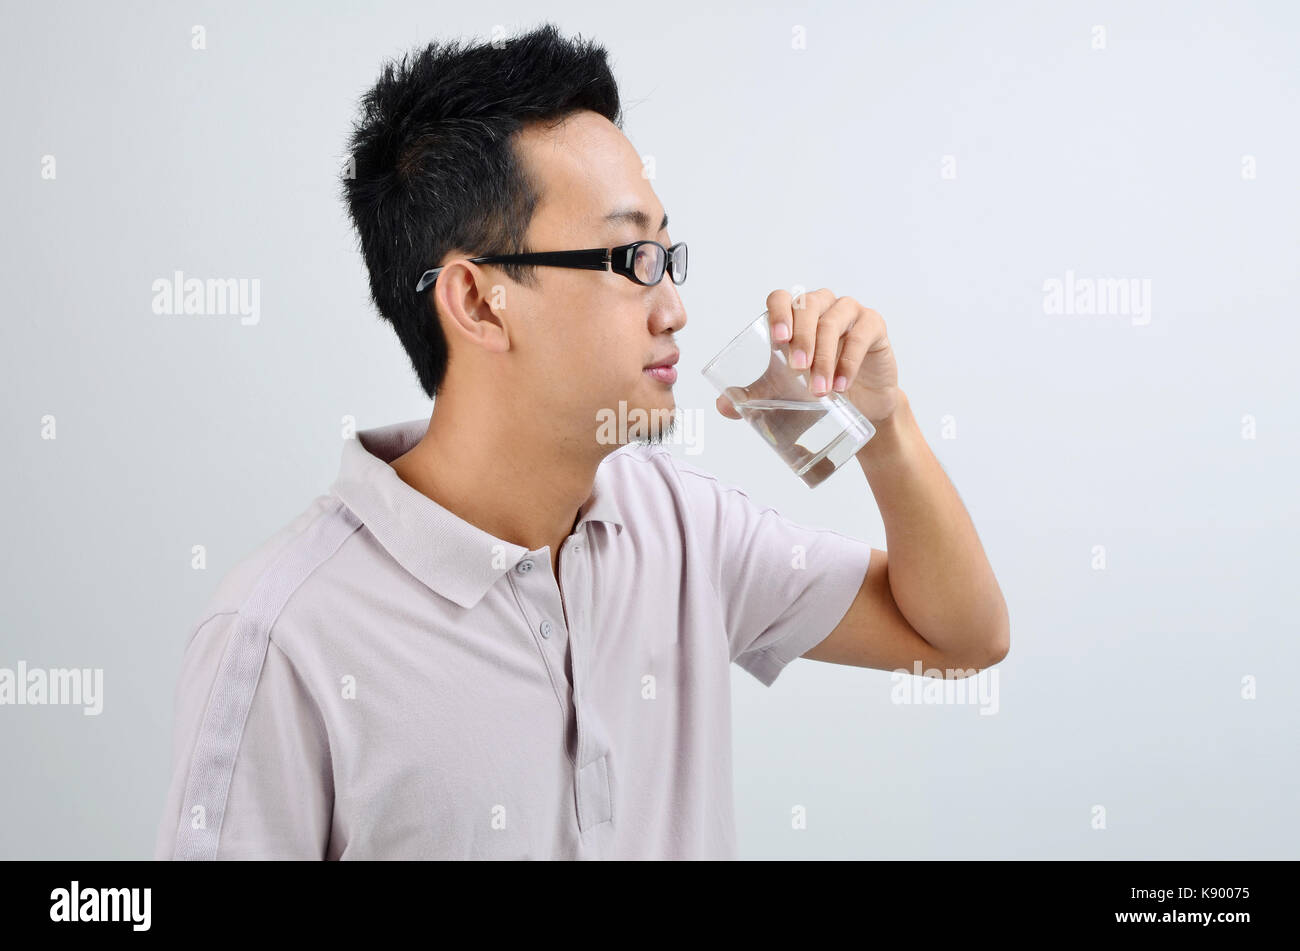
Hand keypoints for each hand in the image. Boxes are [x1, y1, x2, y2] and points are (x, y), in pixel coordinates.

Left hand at [714, 289, 899, 424]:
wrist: (862, 402)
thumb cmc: (819, 385)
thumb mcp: (784, 390)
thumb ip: (755, 394)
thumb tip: (722, 406)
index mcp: (795, 314)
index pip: (781, 298)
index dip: (778, 313)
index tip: (778, 342)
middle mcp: (821, 306)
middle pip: (807, 306)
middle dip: (801, 338)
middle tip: (797, 370)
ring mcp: (849, 312)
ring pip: (833, 321)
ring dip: (824, 357)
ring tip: (820, 389)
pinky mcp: (873, 325)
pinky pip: (862, 335)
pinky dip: (850, 361)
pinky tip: (842, 385)